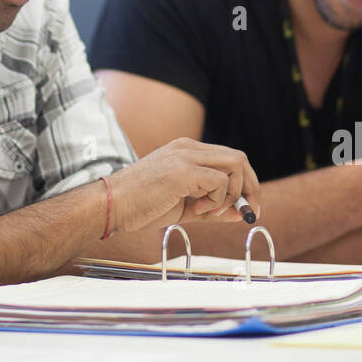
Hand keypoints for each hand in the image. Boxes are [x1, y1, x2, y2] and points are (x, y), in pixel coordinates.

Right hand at [109, 138, 259, 234]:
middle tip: (248, 211)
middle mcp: (188, 147)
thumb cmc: (140, 206)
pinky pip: (219, 181)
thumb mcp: (184, 207)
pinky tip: (196, 209)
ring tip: (208, 211)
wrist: (110, 206)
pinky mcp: (182, 170)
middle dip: (251, 187)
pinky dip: (217, 201)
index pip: (230, 158)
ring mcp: (185, 156)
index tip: (247, 207)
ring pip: (235, 164)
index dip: (246, 182)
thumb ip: (213, 208)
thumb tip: (242, 213)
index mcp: (186, 150)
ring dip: (232, 194)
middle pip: (239, 157)